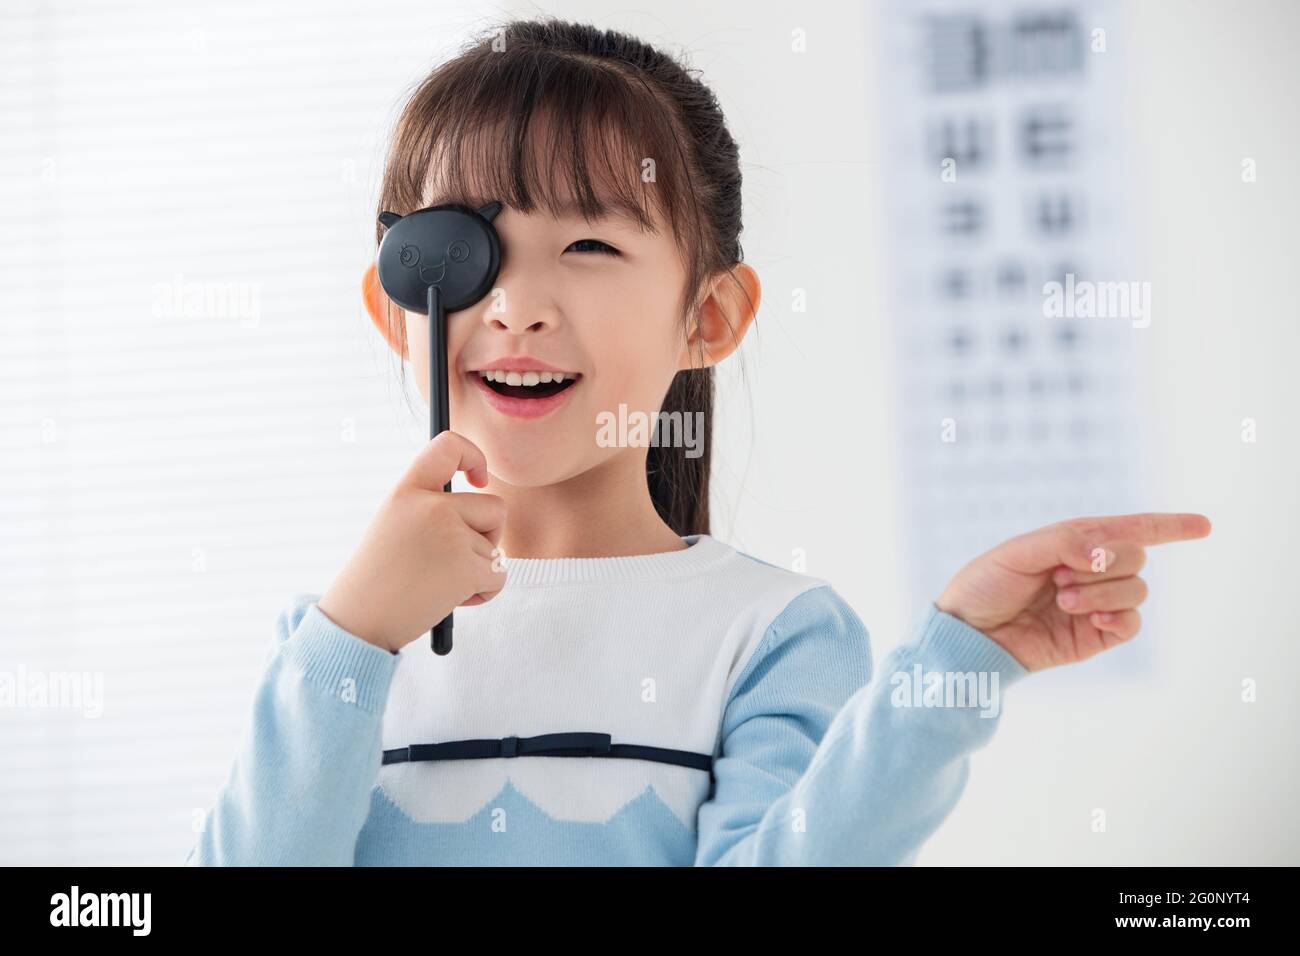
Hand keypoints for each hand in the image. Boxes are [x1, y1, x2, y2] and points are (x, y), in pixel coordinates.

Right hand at [317, 431, 506, 652]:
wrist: (359, 621)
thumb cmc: (378, 578)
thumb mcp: (395, 525)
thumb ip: (431, 509)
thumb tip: (482, 507)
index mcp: (407, 492)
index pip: (448, 446)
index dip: (474, 457)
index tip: (479, 479)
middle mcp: (430, 507)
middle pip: (494, 507)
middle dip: (487, 535)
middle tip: (454, 559)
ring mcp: (451, 536)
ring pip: (496, 548)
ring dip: (478, 570)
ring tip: (439, 583)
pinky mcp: (466, 568)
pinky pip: (499, 576)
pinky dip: (483, 593)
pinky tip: (451, 599)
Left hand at [935, 512, 1210, 671]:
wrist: (969, 635)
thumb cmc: (985, 587)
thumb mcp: (1017, 552)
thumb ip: (1065, 541)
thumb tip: (1102, 550)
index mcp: (1073, 542)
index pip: (1130, 528)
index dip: (1169, 526)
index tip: (1203, 525)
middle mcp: (1090, 570)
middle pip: (1136, 555)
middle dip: (1104, 563)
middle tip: (1060, 577)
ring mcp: (1096, 603)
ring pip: (1137, 588)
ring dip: (1103, 590)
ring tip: (1063, 600)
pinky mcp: (1096, 635)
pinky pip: (1132, 622)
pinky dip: (1117, 615)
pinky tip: (1089, 617)